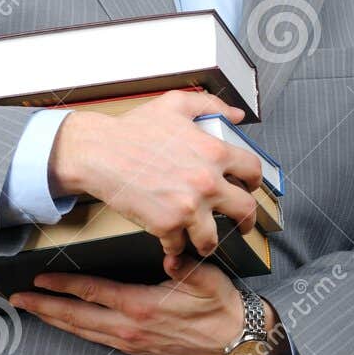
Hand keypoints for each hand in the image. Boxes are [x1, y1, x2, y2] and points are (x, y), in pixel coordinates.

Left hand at [10, 254, 276, 354]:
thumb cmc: (222, 307)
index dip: (62, 285)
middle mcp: (129, 328)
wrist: (237, 342)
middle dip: (43, 308)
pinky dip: (76, 331)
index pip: (91, 293)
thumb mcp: (204, 277)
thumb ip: (183, 261)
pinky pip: (96, 340)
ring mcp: (131, 343)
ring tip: (33, 311)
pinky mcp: (137, 350)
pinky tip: (67, 325)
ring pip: (82, 332)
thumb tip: (169, 248)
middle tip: (17, 300)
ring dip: (55, 321)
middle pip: (75, 318)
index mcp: (141, 307)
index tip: (38, 278)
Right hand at [47, 90, 263, 256]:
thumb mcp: (175, 104)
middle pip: (244, 210)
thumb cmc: (132, 130)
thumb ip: (211, 105)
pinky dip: (174, 249)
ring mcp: (189, 208)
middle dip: (246, 221)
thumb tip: (236, 115)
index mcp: (214, 153)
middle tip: (242, 225)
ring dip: (208, 242)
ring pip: (212, 238)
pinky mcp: (167, 226)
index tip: (249, 187)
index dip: (254, 181)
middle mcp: (208, 183)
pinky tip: (171, 247)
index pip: (252, 171)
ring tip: (203, 241)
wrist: (99, 153)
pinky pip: (178, 247)